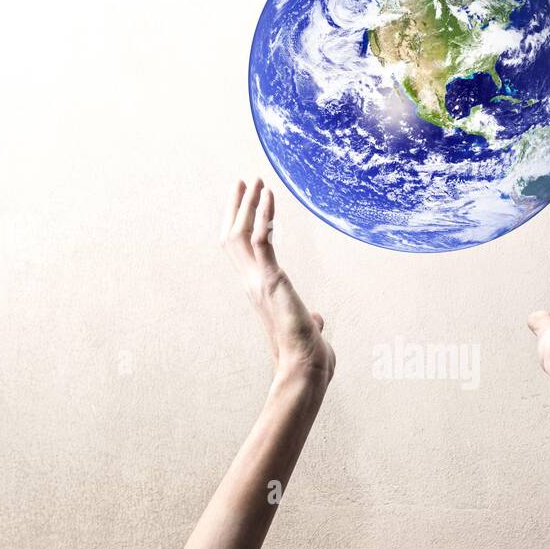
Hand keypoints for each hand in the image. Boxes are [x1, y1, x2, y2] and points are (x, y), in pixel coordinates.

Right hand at [221, 177, 335, 384]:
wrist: (306, 366)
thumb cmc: (307, 353)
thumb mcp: (307, 327)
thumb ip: (308, 317)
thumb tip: (317, 318)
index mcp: (258, 291)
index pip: (241, 251)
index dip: (240, 225)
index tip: (247, 202)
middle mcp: (251, 283)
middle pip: (232, 237)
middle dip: (237, 207)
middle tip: (243, 181)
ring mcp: (258, 281)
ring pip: (240, 234)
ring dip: (247, 205)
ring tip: (255, 181)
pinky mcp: (271, 280)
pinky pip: (262, 241)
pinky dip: (265, 216)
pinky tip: (270, 197)